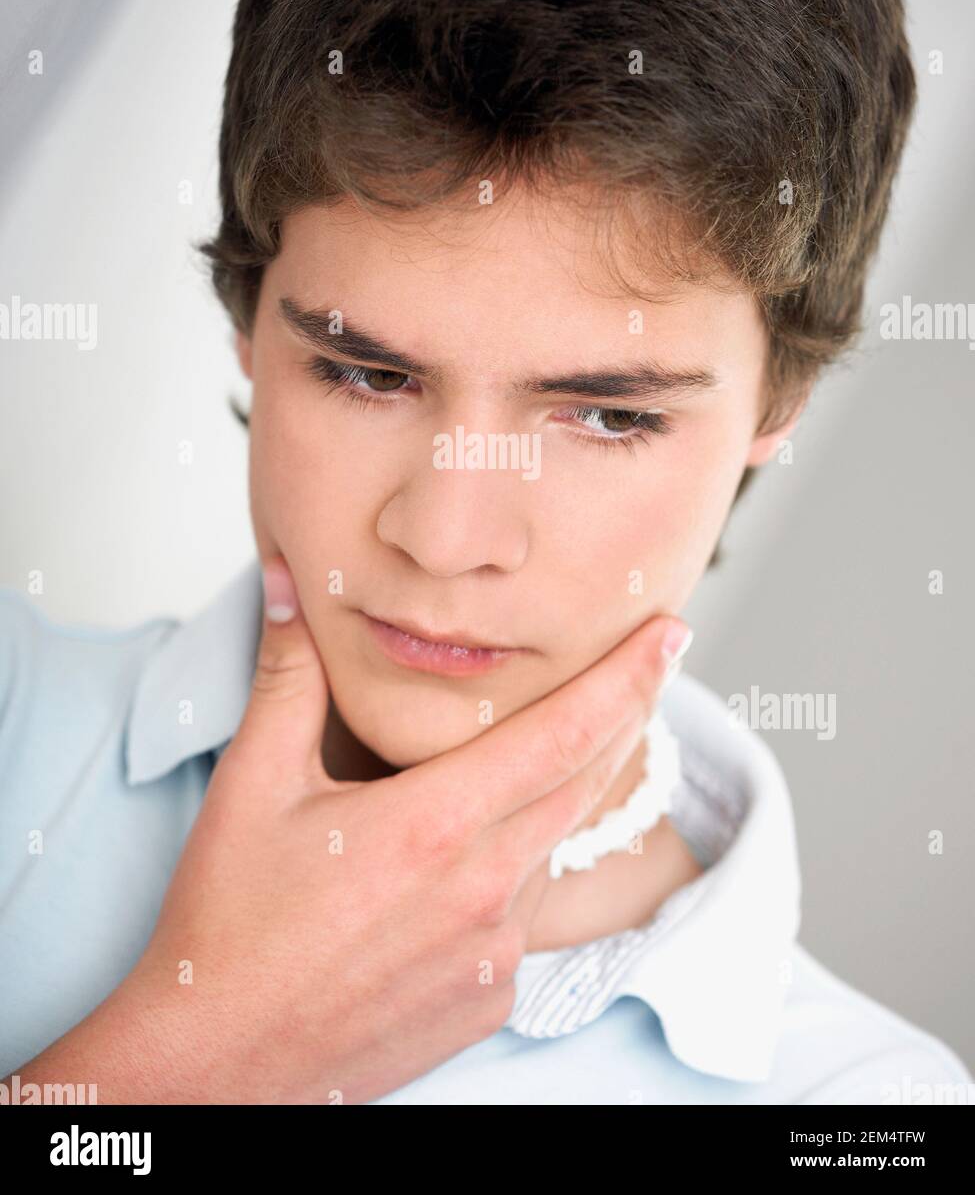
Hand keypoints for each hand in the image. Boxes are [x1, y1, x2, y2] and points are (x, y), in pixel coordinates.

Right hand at [28, 556, 689, 1104]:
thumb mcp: (252, 786)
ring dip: (566, 794)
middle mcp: (483, 890)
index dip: (627, 678)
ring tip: (552, 753)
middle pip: (584, 784)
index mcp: (436, 825)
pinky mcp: (487, 1001)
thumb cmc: (229, 925)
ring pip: (554, 849)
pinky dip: (520, 870)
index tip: (670, 634)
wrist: (218, 1063)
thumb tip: (288, 581)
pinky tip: (478, 857)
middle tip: (646, 668)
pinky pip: (525, 916)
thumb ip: (290, 673)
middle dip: (624, 719)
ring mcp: (492, 953)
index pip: (564, 734)